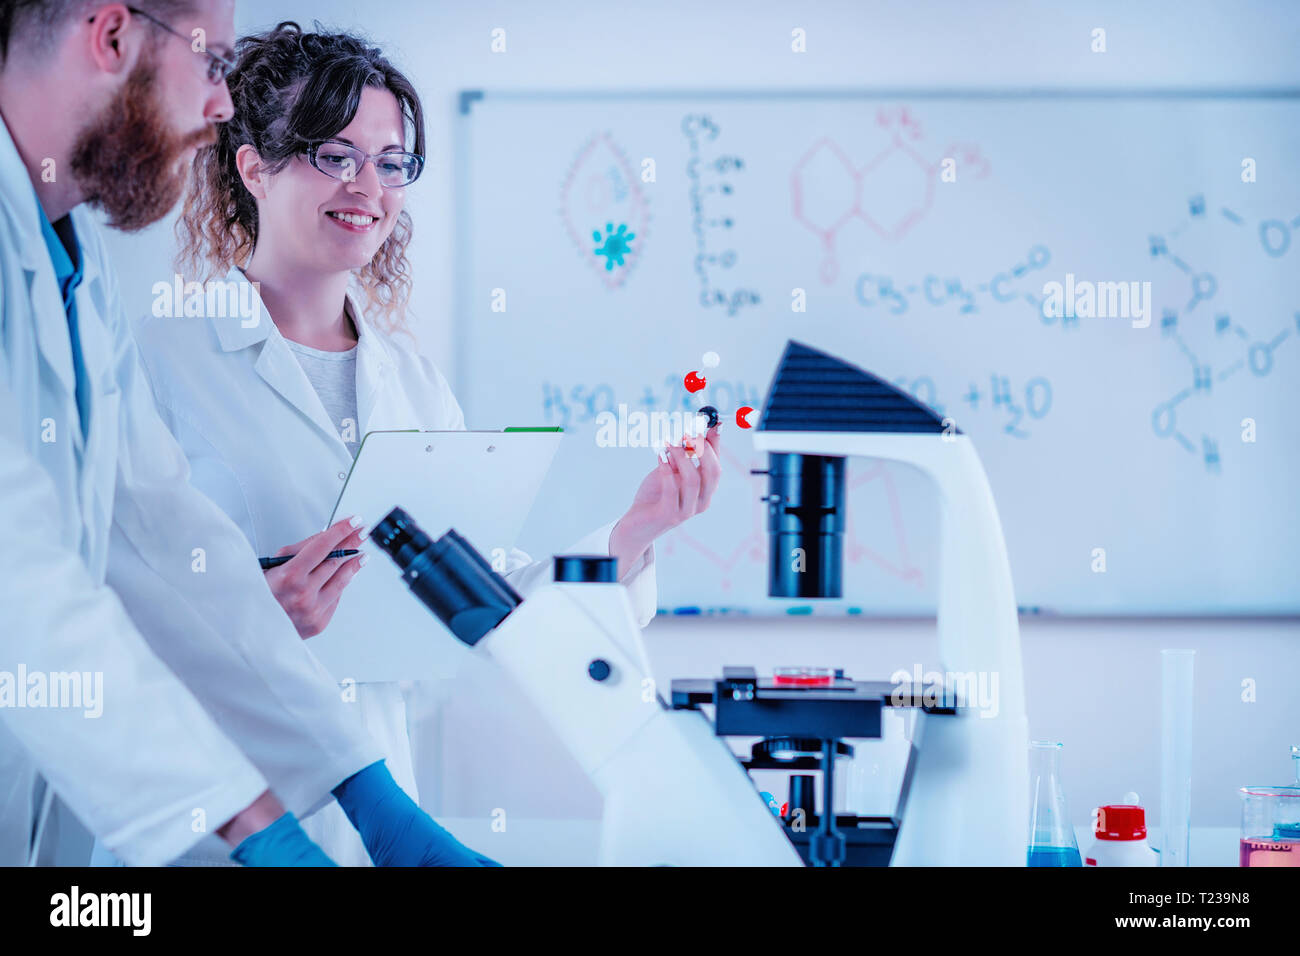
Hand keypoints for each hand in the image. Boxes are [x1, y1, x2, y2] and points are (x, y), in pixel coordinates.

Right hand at [263, 516, 366, 637]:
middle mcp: (302, 595)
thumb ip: (300, 551)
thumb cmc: (257, 594)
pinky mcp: (318, 623)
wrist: (250, 628)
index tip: (353, 522)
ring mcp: (312, 611)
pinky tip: (346, 575)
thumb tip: (327, 537)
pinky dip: (340, 584)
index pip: (322, 546)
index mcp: (288, 577)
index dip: (340, 531)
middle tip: (361, 533)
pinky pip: (335, 598)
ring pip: (342, 581)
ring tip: (361, 553)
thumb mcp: (271, 565)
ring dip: (354, 564)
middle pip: (336, 562)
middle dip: (352, 543)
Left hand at [609, 425, 722, 576]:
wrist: (636, 524)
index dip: (715, 442)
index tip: (710, 422)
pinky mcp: (669, 515)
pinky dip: (666, 469)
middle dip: (703, 448)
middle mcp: (702, 501)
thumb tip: (691, 432)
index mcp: (706, 490)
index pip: (717, 464)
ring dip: (681, 456)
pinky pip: (671, 488)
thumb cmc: (656, 495)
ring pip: (693, 479)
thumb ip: (682, 456)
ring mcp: (687, 511)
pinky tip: (660, 457)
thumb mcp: (671, 471)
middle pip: (713, 472)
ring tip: (668, 443)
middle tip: (689, 432)